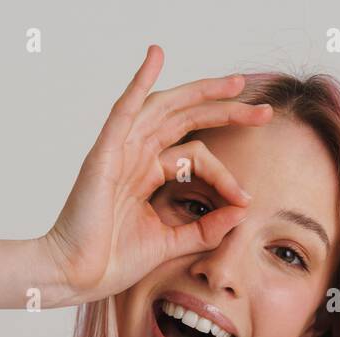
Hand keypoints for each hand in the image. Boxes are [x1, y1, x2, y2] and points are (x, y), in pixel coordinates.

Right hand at [39, 44, 272, 306]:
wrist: (77, 276)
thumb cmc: (112, 261)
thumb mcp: (171, 243)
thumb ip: (205, 229)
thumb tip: (242, 211)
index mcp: (147, 174)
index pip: (195, 156)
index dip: (225, 174)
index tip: (246, 199)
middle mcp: (135, 156)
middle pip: (185, 119)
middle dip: (225, 111)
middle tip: (263, 111)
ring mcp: (120, 152)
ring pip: (164, 108)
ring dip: (200, 92)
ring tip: (235, 84)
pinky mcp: (104, 154)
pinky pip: (123, 110)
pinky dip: (139, 81)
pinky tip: (156, 57)